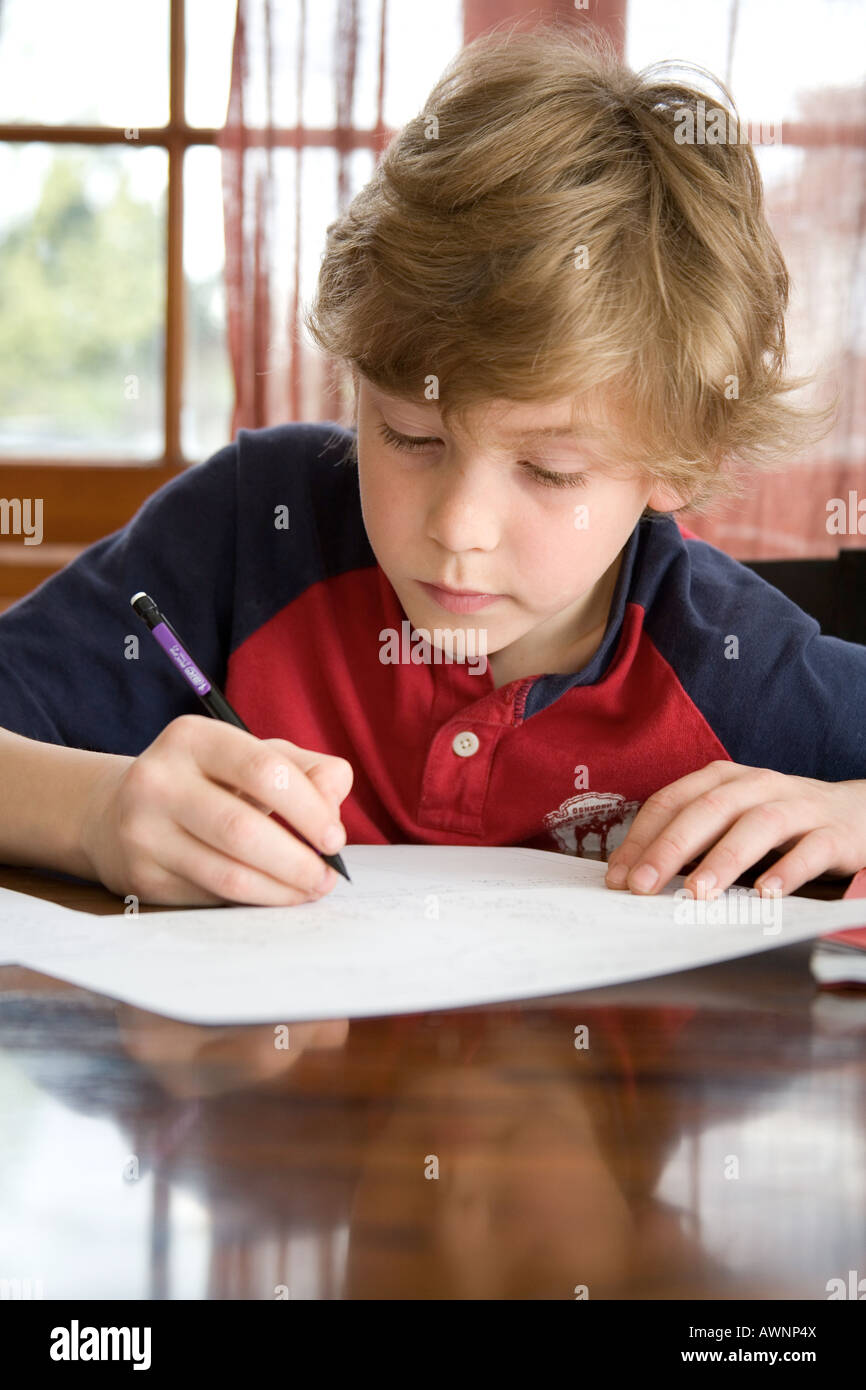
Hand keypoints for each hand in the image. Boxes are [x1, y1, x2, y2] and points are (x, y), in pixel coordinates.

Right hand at [80, 714, 352, 905]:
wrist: (119, 813)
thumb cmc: (208, 782)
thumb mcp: (254, 758)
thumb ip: (305, 769)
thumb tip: (335, 794)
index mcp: (192, 738)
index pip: (264, 771)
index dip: (309, 809)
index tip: (334, 838)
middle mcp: (158, 780)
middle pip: (243, 829)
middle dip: (297, 860)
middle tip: (326, 876)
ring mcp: (143, 831)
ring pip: (228, 874)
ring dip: (281, 889)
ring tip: (309, 889)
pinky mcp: (142, 876)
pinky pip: (211, 897)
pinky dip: (254, 901)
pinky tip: (274, 894)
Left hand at [604, 760, 865, 898]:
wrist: (860, 814)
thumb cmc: (781, 822)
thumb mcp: (733, 819)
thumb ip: (692, 839)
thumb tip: (637, 875)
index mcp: (724, 780)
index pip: (672, 802)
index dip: (642, 837)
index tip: (618, 876)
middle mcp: (758, 786)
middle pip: (708, 810)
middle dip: (670, 848)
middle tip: (642, 886)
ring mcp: (798, 807)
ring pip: (756, 826)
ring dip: (723, 859)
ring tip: (697, 893)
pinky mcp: (835, 834)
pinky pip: (810, 850)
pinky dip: (787, 871)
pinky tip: (766, 894)